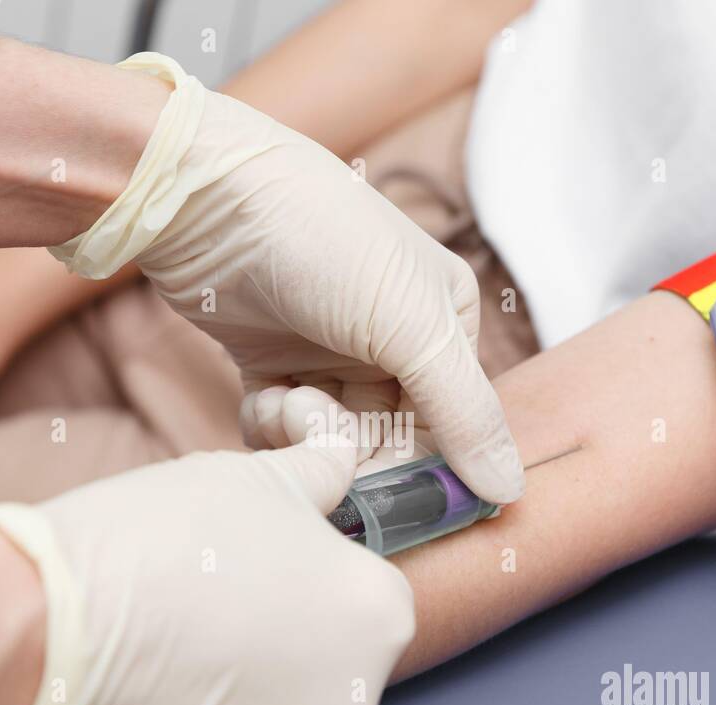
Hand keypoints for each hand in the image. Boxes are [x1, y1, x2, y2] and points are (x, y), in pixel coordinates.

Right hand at [0, 435, 414, 704]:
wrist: (45, 628)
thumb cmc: (158, 541)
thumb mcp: (255, 474)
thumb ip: (320, 470)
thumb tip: (334, 455)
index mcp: (379, 617)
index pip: (361, 584)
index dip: (309, 563)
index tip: (261, 556)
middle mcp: (354, 704)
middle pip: (330, 655)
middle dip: (286, 627)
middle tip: (216, 595)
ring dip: (248, 683)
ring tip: (182, 638)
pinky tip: (159, 689)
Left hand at [52, 54, 523, 505]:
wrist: (205, 197)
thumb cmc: (323, 241)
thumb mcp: (412, 325)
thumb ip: (465, 413)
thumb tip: (510, 488)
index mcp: (444, 321)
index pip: (451, 423)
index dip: (420, 465)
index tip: (386, 495)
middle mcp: (393, 341)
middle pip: (390, 438)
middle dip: (355, 448)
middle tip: (322, 436)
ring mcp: (331, 353)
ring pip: (335, 439)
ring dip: (308, 436)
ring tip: (286, 401)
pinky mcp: (275, 364)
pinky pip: (286, 430)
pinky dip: (272, 429)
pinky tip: (261, 400)